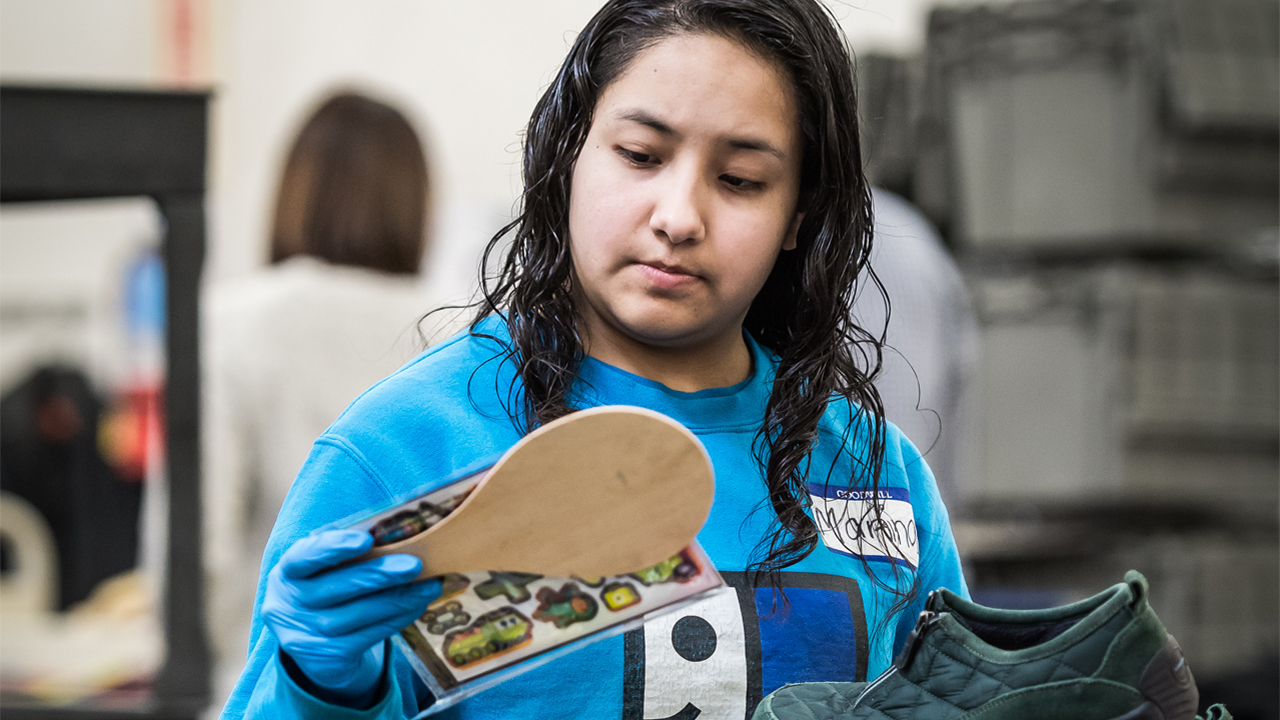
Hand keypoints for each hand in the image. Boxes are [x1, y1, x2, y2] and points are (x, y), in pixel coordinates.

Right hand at [262, 529, 440, 704]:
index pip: (304, 557)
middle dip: (378, 575)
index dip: (333, 547)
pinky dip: (396, 619)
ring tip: (429, 587)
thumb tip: (401, 533)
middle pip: (336, 588)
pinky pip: (368, 635)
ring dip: (398, 599)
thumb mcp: (325, 568)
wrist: (311, 641)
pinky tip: (417, 605)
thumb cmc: (327, 586)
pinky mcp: (327, 657)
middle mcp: (290, 604)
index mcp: (289, 571)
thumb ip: (349, 550)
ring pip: (357, 615)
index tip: (366, 539)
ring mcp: (306, 634)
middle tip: (414, 565)